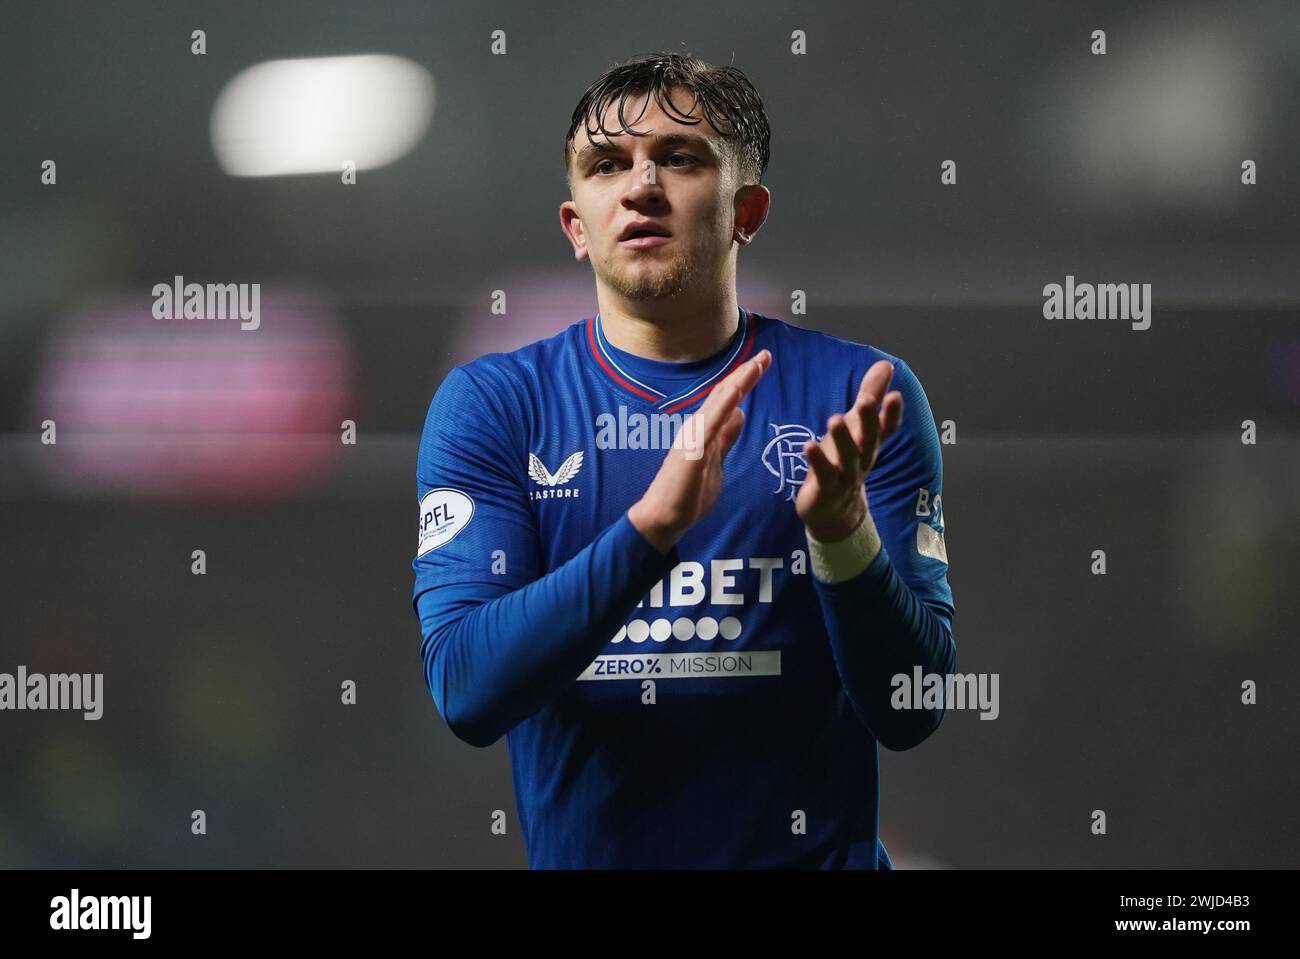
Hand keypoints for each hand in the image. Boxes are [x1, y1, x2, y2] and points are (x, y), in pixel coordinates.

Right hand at [629, 349, 771, 552]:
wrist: (664, 516)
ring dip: (739, 382)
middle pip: (724, 394)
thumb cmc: (688, 493)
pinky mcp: (692, 449)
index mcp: (705, 430)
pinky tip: (737, 390)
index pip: (727, 400)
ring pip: (719, 402)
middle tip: (766, 355)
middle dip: (746, 374)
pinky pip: (711, 423)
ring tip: (756, 364)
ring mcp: (694, 436)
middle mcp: (698, 427)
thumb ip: (726, 437)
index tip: (761, 365)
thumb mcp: (717, 460)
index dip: (744, 381)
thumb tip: (739, 414)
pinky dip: (724, 404)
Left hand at [796, 360, 902, 541]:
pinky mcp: (825, 489)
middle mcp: (862, 459)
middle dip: (869, 421)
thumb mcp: (857, 427)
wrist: (834, 512)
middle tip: (867, 401)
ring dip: (843, 439)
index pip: (887, 428)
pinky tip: (809, 445)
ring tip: (835, 418)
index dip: (892, 413)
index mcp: (870, 443)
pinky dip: (817, 460)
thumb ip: (870, 395)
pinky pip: (823, 475)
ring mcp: (845, 477)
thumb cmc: (844, 460)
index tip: (895, 395)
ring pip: (848, 458)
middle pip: (869, 440)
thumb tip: (886, 364)